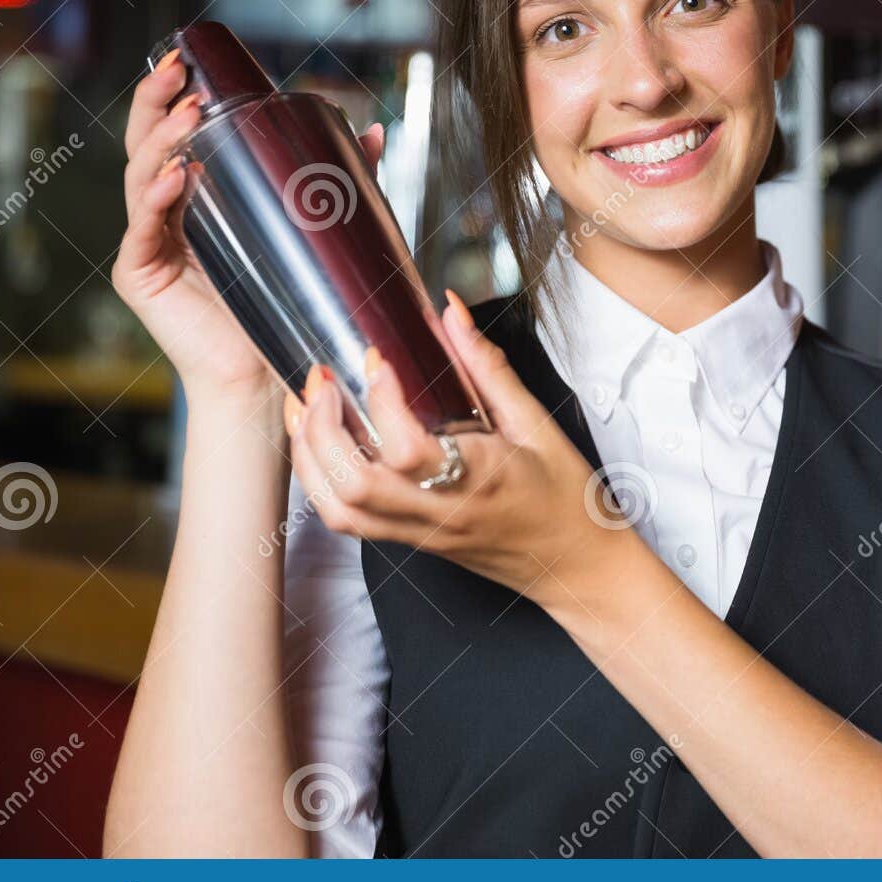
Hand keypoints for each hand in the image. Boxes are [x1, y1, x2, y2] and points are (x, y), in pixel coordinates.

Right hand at [113, 52, 385, 402]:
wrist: (275, 374)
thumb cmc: (290, 303)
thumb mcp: (313, 230)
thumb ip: (335, 183)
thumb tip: (373, 131)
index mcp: (197, 197)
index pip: (175, 135)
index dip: (175, 95)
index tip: (192, 61)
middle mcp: (164, 213)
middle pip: (146, 144)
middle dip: (156, 102)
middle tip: (179, 72)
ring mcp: (148, 242)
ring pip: (140, 177)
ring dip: (162, 141)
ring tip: (188, 116)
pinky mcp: (141, 274)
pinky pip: (144, 228)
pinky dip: (158, 199)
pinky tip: (177, 176)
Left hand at [285, 292, 648, 607]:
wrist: (575, 566)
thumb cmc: (564, 499)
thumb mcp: (538, 425)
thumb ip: (489, 369)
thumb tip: (452, 315)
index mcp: (478, 481)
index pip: (409, 450)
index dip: (382, 400)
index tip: (377, 357)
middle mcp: (440, 512)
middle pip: (353, 487)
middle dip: (322, 429)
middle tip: (322, 379)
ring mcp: (420, 533)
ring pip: (338, 509)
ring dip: (309, 457)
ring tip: (306, 407)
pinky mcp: (409, 541)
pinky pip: (348, 520)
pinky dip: (320, 481)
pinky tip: (319, 444)